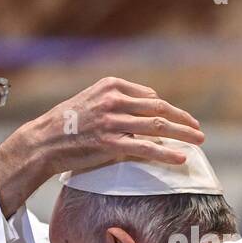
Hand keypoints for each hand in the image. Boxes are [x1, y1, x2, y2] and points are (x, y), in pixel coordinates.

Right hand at [0, 77, 203, 216]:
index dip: (168, 109)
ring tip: (199, 141)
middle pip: (159, 108)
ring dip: (182, 134)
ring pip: (157, 126)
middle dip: (182, 119)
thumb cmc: (66, 124)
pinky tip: (180, 157)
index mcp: (110, 85)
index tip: (180, 119)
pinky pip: (146, 148)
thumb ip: (116, 103)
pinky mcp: (111, 143)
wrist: (42, 142)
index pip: (149, 96)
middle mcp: (114, 99)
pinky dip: (167, 153)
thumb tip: (143, 113)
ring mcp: (113, 121)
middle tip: (198, 129)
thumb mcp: (90, 101)